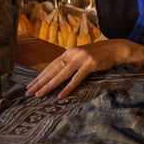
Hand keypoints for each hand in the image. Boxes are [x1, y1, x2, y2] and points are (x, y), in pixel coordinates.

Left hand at [26, 40, 143, 98]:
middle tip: (29, 92)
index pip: (50, 66)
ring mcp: (81, 59)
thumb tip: (58, 70)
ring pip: (61, 75)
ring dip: (49, 85)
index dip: (40, 76)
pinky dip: (68, 87)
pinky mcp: (90, 65)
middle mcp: (72, 53)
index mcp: (68, 52)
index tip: (30, 85)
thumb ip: (70, 61)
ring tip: (40, 94)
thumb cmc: (98, 55)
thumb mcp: (81, 56)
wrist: (115, 49)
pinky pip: (77, 78)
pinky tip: (61, 95)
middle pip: (53, 70)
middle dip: (40, 82)